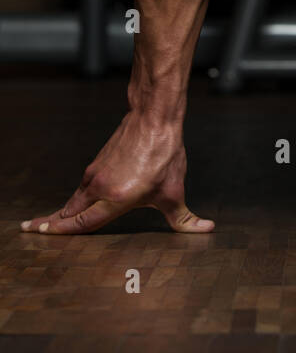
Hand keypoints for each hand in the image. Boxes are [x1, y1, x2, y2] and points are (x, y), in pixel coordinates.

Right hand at [20, 110, 213, 234]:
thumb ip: (185, 218)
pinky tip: (77, 203)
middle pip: (69, 212)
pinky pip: (83, 187)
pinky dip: (76, 197)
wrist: (154, 118)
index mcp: (115, 199)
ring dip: (62, 211)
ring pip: (75, 198)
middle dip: (50, 223)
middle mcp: (100, 188)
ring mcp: (96, 174)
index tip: (42, 234)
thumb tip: (206, 230)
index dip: (61, 231)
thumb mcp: (175, 191)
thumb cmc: (165, 154)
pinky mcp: (98, 163)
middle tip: (32, 229)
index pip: (82, 223)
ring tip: (49, 221)